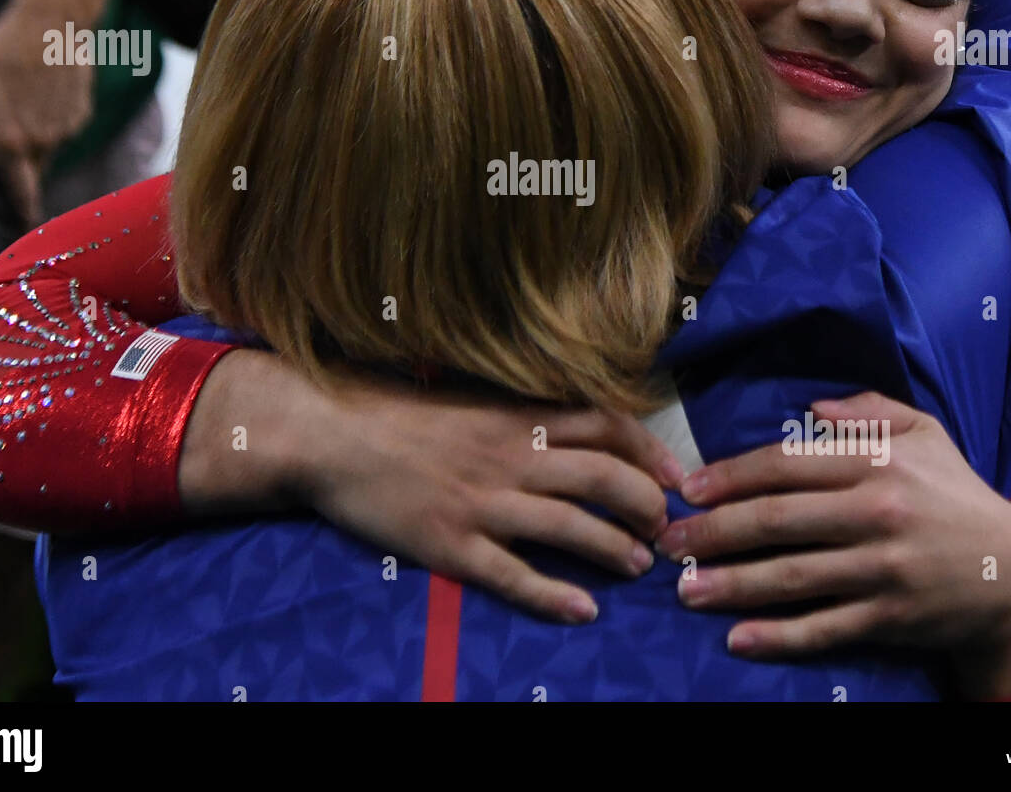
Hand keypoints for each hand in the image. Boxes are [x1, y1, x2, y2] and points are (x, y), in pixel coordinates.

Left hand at [0, 1, 93, 227]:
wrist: (54, 22)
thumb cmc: (1, 48)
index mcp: (10, 140)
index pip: (19, 191)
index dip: (20, 212)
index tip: (22, 227)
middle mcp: (42, 142)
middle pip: (31, 170)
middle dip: (19, 168)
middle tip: (5, 142)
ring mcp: (65, 130)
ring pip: (47, 150)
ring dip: (34, 141)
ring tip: (22, 106)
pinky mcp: (81, 116)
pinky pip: (63, 132)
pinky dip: (51, 123)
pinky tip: (42, 95)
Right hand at [180, 350, 680, 623]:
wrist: (332, 434)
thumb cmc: (402, 413)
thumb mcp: (473, 400)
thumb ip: (524, 414)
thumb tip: (578, 427)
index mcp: (517, 416)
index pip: (605, 426)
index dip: (650, 452)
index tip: (678, 477)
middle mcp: (509, 456)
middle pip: (602, 478)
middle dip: (646, 505)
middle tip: (667, 529)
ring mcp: (481, 503)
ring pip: (568, 527)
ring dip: (614, 548)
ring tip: (640, 565)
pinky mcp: (450, 545)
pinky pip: (512, 575)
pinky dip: (553, 595)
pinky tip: (583, 609)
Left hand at [655, 392, 1010, 698]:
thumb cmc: (957, 495)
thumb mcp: (925, 434)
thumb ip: (869, 410)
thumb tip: (810, 408)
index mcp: (876, 463)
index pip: (785, 463)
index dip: (729, 476)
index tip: (686, 489)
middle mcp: (875, 512)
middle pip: (776, 520)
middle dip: (712, 531)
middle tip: (665, 541)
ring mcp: (882, 568)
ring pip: (792, 576)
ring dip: (731, 584)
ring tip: (684, 588)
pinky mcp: (891, 616)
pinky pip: (825, 627)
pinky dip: (780, 637)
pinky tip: (738, 639)